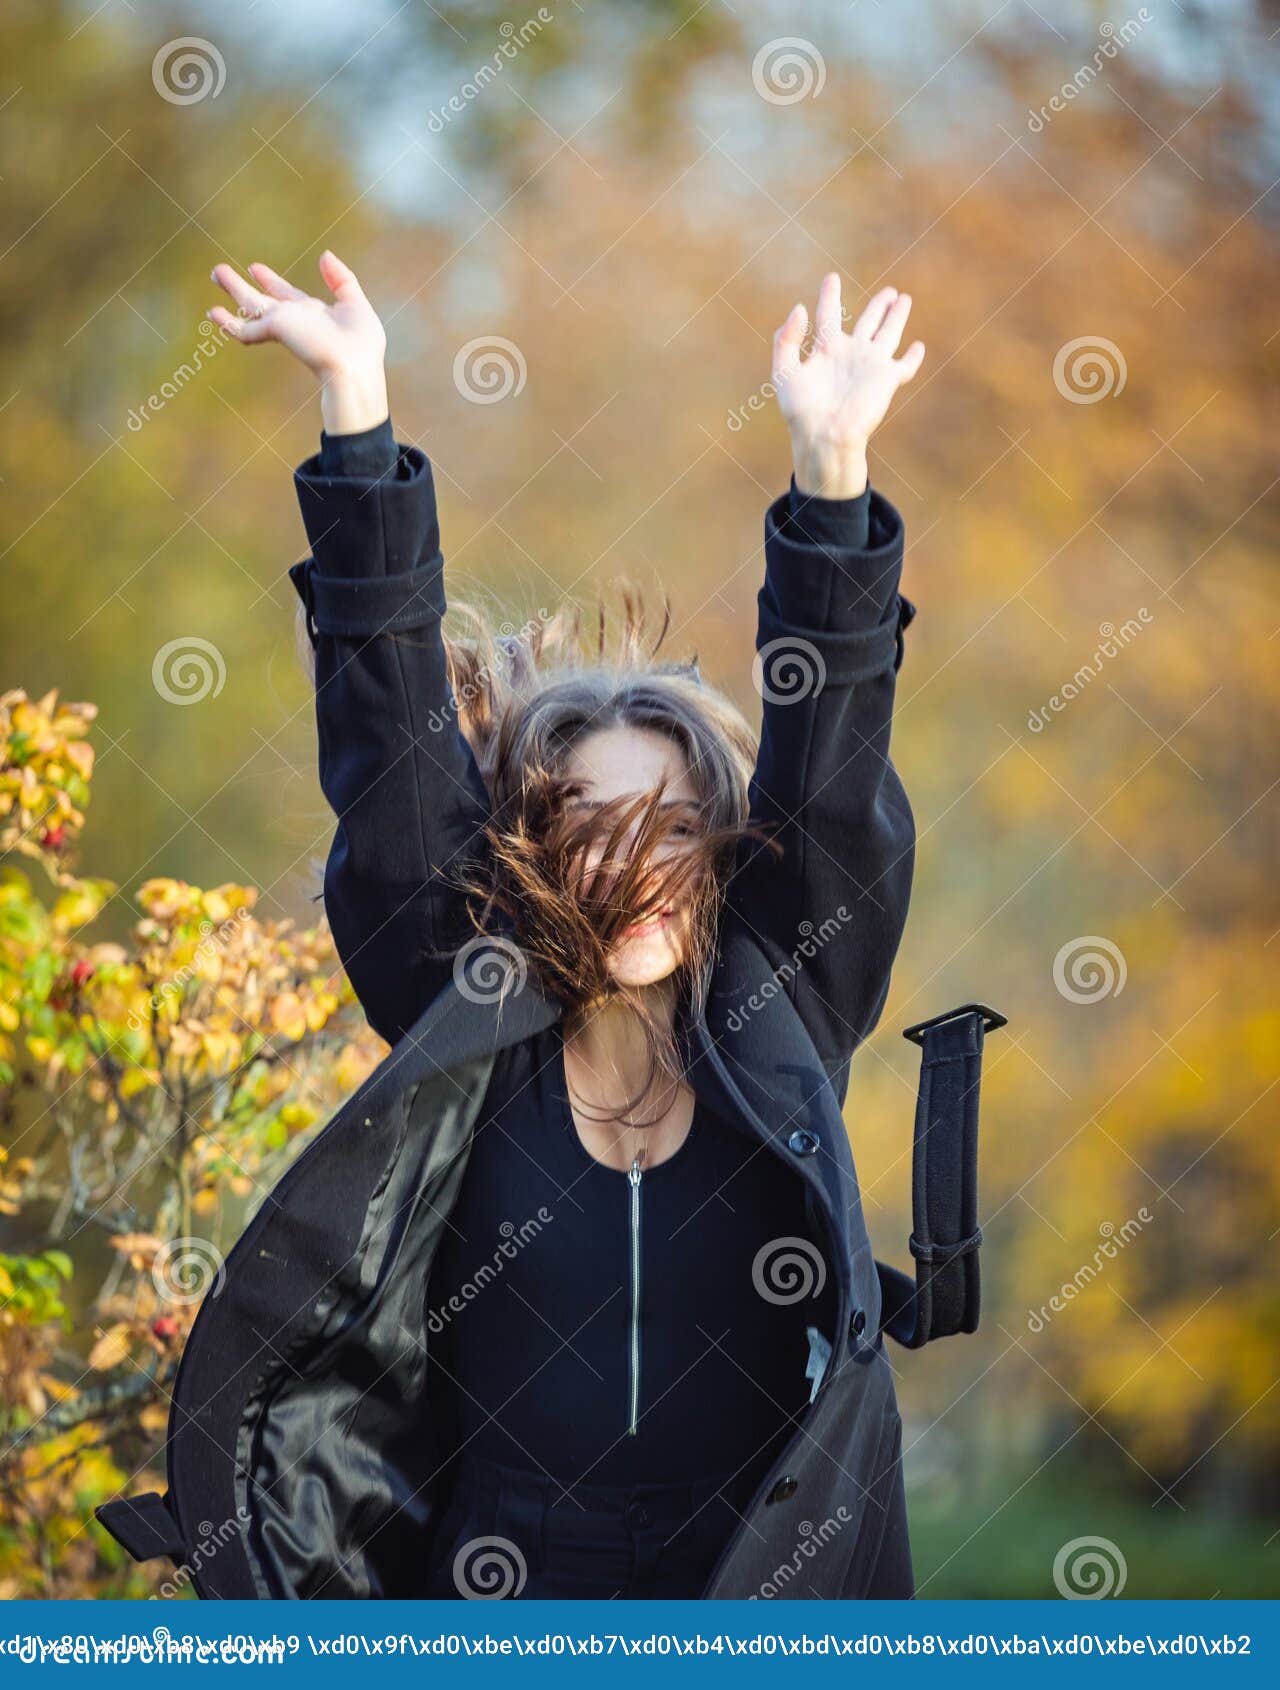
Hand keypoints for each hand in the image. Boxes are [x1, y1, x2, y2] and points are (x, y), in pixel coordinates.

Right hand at [208, 251, 388, 434]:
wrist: (353, 367)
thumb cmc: (361, 345)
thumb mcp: (355, 304)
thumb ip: (341, 279)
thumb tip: (324, 255)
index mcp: (312, 315)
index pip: (286, 295)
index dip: (270, 281)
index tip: (255, 268)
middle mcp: (294, 320)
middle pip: (261, 299)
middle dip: (241, 285)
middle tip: (219, 271)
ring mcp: (283, 325)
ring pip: (250, 306)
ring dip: (232, 289)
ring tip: (214, 272)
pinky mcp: (275, 330)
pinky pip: (245, 330)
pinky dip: (229, 323)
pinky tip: (214, 313)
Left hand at [772, 274, 924, 497]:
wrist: (823, 437)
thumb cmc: (801, 410)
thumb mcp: (783, 371)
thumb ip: (786, 339)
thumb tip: (799, 308)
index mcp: (826, 349)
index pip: (828, 314)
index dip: (830, 294)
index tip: (831, 277)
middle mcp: (850, 353)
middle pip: (867, 321)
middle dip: (878, 305)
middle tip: (889, 291)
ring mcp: (870, 365)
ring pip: (888, 334)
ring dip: (896, 317)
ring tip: (903, 299)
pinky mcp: (887, 380)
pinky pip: (904, 365)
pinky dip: (912, 357)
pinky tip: (918, 347)